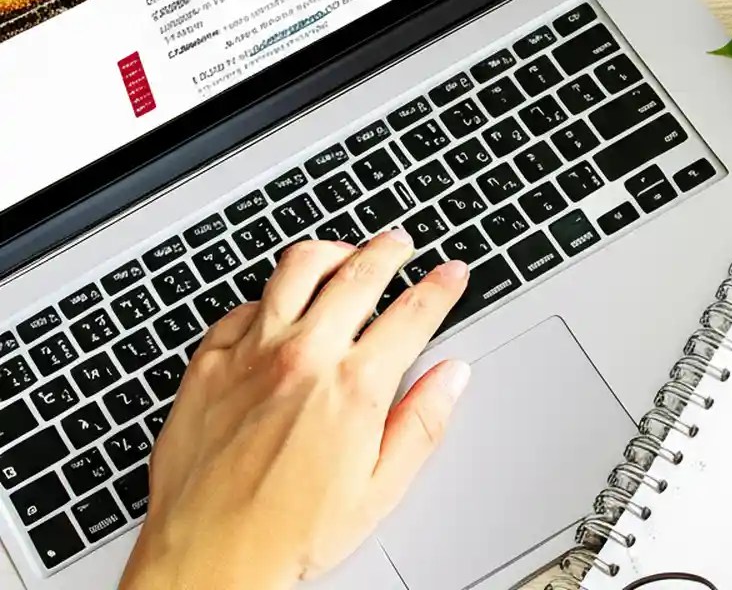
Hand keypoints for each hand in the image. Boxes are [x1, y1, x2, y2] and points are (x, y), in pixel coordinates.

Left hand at [121, 230, 471, 589]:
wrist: (207, 559)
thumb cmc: (288, 534)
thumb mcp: (379, 490)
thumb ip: (422, 424)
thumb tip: (451, 378)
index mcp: (353, 388)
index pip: (412, 313)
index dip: (440, 286)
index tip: (451, 274)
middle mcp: (303, 357)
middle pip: (358, 273)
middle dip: (389, 251)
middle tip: (401, 245)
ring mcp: (251, 354)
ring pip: (296, 269)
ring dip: (330, 252)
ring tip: (344, 253)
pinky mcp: (209, 363)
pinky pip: (244, 305)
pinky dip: (271, 294)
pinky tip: (280, 303)